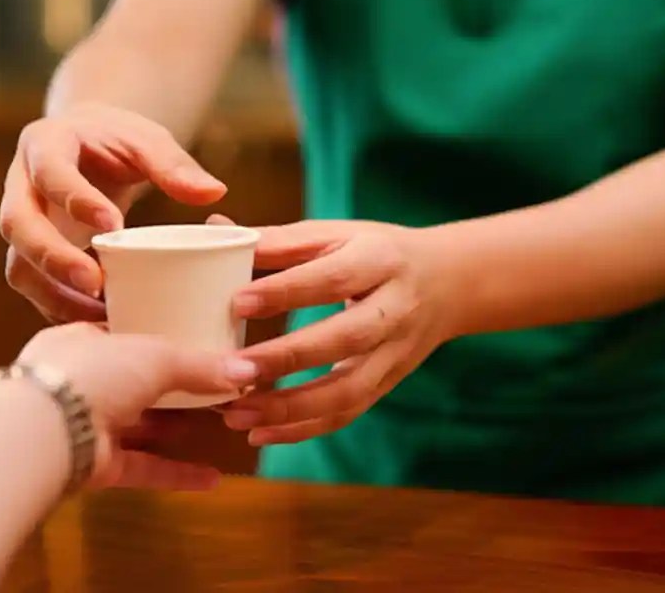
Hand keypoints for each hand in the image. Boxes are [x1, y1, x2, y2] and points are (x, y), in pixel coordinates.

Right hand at [0, 105, 225, 322]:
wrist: (84, 145)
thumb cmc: (116, 141)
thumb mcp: (145, 140)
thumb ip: (174, 165)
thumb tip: (214, 193)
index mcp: (45, 143)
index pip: (50, 171)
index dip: (76, 199)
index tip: (113, 225)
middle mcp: (20, 184)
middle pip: (16, 224)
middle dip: (52, 257)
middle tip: (95, 283)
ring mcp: (20, 222)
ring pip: (18, 264)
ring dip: (54, 293)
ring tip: (100, 313)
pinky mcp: (28, 254)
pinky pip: (33, 287)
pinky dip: (61, 307)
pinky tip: (97, 322)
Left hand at [17, 323, 257, 489]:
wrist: (45, 429)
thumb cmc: (91, 372)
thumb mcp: (155, 354)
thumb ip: (199, 364)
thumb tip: (245, 369)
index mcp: (82, 341)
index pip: (123, 339)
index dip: (158, 342)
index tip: (195, 347)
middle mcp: (80, 382)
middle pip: (134, 384)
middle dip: (173, 388)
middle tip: (216, 389)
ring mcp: (85, 426)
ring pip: (138, 427)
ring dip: (175, 428)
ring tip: (220, 424)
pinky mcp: (93, 466)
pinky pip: (141, 467)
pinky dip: (174, 473)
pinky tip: (211, 478)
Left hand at [219, 220, 451, 445]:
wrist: (448, 282)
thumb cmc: (375, 252)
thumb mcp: (337, 234)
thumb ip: (278, 240)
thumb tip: (216, 231)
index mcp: (379, 260)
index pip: (332, 278)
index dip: (285, 292)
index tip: (237, 303)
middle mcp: (394, 310)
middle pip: (343, 339)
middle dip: (286, 359)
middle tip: (231, 369)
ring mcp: (395, 354)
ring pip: (347, 390)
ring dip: (290, 409)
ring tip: (237, 414)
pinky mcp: (388, 383)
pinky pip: (347, 414)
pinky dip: (303, 429)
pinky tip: (260, 434)